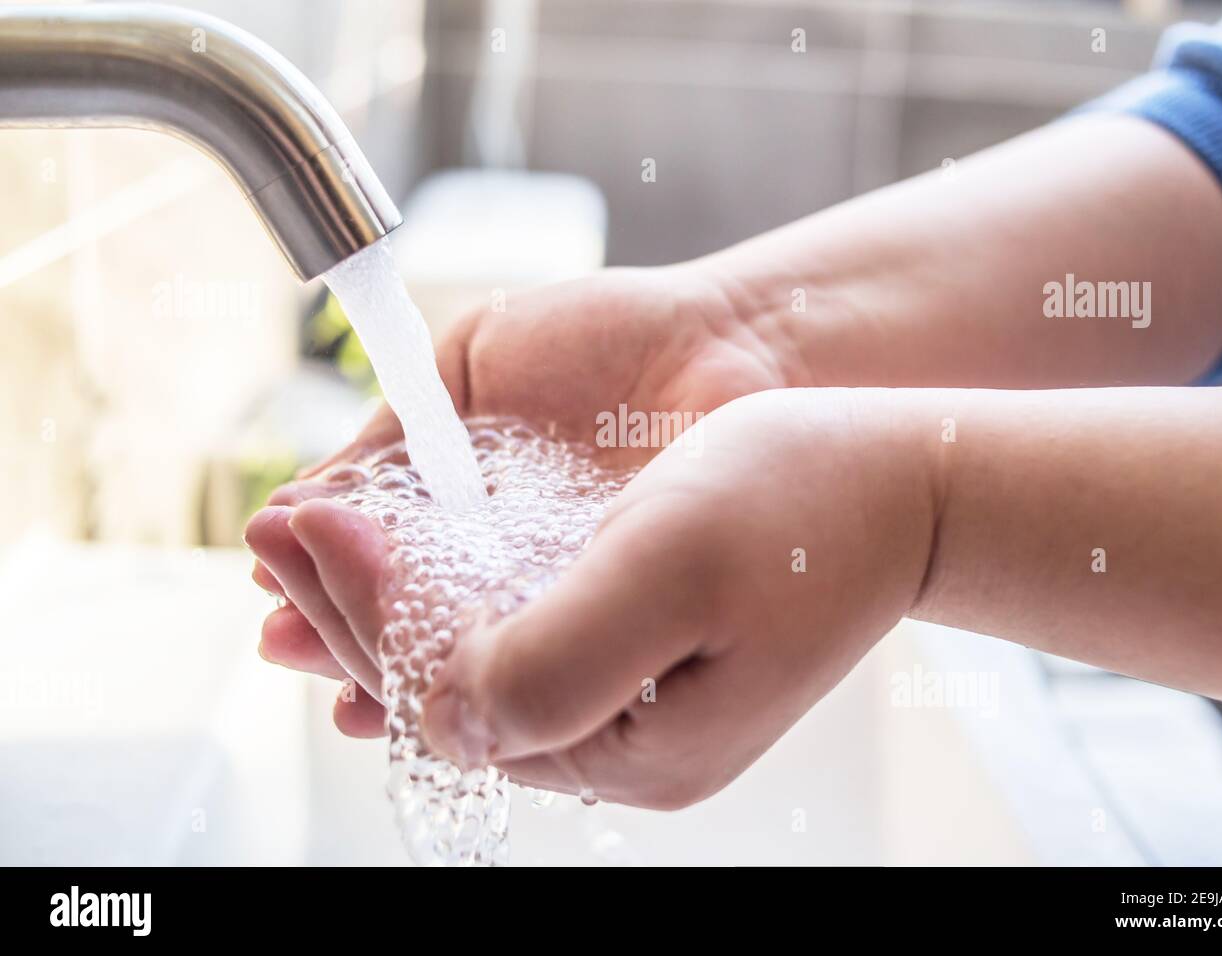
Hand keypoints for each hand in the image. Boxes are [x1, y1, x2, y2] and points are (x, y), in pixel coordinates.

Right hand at [246, 264, 795, 735]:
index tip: (270, 574)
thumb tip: (310, 491)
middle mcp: (502, 552)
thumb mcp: (473, 359)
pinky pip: (540, 660)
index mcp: (464, 493)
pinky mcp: (610, 612)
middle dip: (342, 627)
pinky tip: (434, 703)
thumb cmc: (608, 335)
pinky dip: (489, 684)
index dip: (323, 564)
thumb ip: (398, 426)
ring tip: (343, 686)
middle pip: (410, 607)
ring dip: (399, 670)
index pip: (377, 544)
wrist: (725, 343)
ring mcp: (555, 589)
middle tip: (284, 638)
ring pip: (466, 647)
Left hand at [254, 388, 936, 806]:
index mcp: (634, 743)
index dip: (361, 605)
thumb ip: (550, 659)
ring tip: (306, 547)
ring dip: (382, 602)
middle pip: (447, 688)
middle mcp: (626, 744)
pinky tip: (396, 572)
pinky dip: (443, 601)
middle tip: (267, 529)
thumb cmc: (809, 500)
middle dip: (350, 605)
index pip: (451, 692)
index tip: (299, 520)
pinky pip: (515, 642)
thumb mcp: (673, 565)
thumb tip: (431, 706)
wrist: (906, 481)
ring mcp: (635, 705)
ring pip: (470, 665)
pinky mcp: (643, 657)